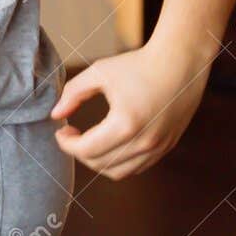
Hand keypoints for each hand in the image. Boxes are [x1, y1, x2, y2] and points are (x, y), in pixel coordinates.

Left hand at [50, 38, 214, 178]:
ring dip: (98, 160)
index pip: (86, 150)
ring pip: (119, 172)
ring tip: (88, 140)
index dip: (66, 144)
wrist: (180, 63)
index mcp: (125, 124)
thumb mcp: (99, 72)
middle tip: (71, 134)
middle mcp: (145, 141)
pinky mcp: (167, 146)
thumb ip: (73, 93)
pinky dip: (118, 161)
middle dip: (79, 152)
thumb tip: (55, 115)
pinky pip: (137, 167)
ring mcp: (158, 147)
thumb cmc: (137, 64)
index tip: (61, 131)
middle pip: (100, 164)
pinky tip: (110, 141)